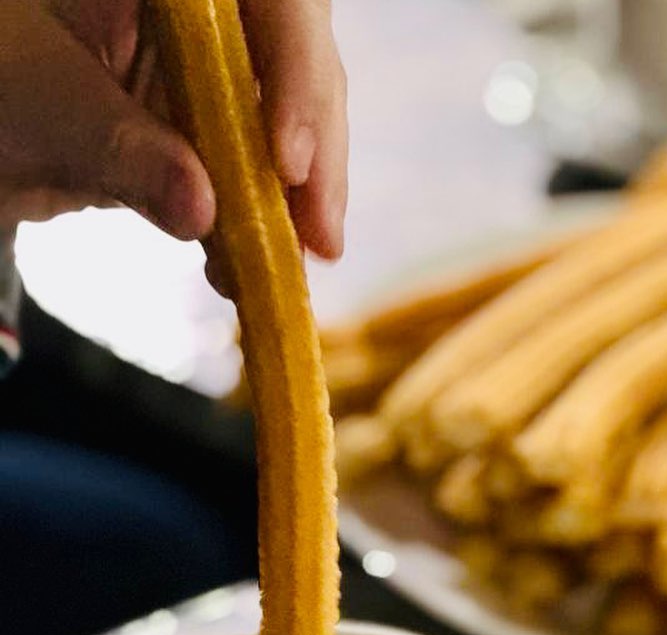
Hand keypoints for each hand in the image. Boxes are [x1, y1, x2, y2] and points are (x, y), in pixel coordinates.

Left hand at [0, 1, 347, 268]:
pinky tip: (257, 269)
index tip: (288, 160)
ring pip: (292, 122)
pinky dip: (263, 224)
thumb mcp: (39, 99)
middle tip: (320, 234)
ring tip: (300, 260)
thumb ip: (118, 146)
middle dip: (317, 149)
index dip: (295, 69)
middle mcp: (204, 13)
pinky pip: (258, 174)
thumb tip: (201, 210)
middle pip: (296, 61)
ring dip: (302, 198)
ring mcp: (212, 72)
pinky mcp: (212, 132)